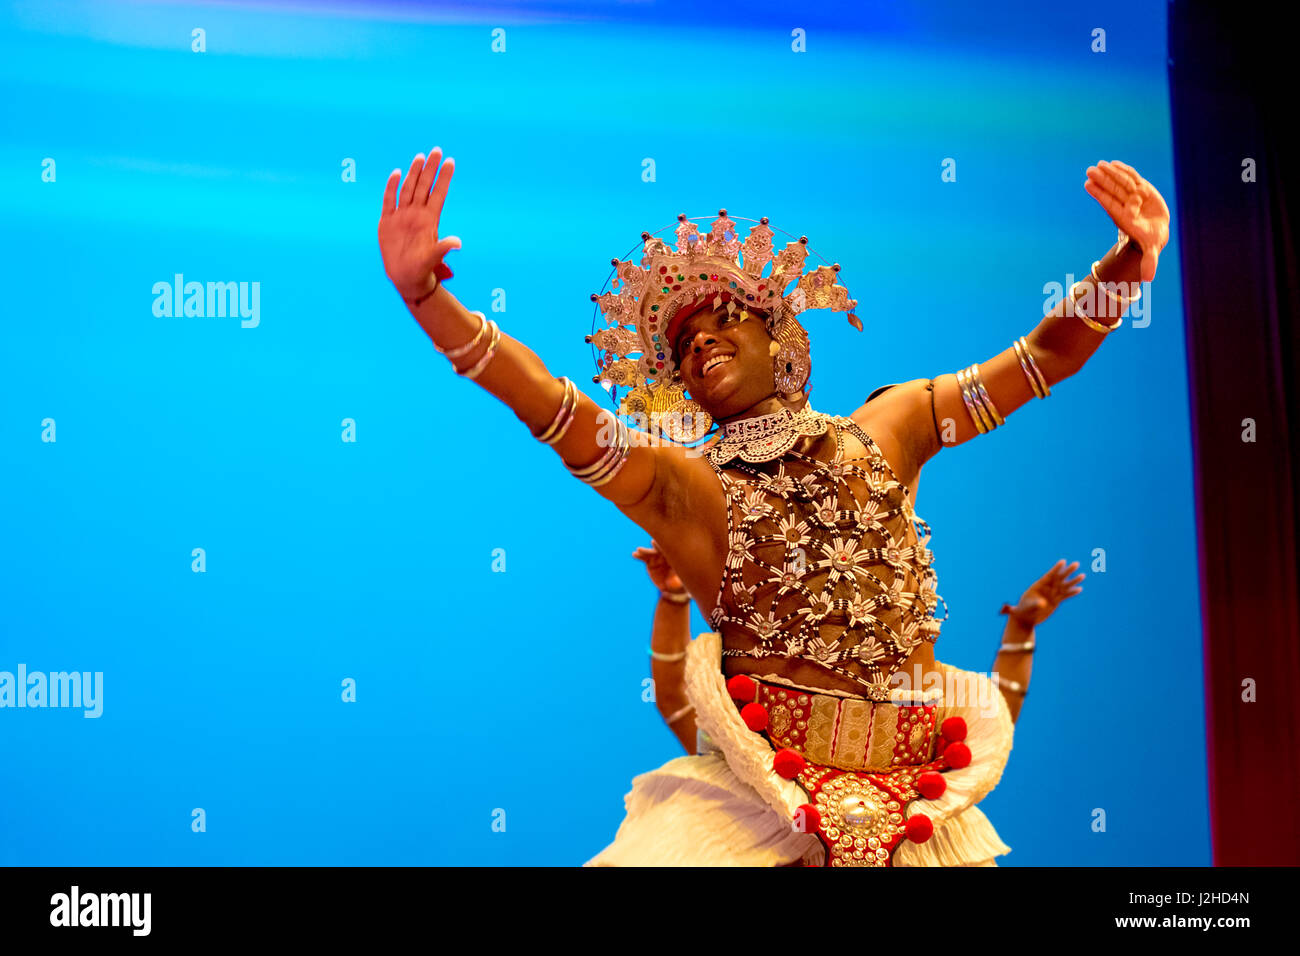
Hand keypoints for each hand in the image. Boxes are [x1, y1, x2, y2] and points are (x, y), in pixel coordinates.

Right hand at [379, 148, 461, 299]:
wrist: (405, 278)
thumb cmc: (422, 270)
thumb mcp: (433, 258)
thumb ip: (443, 248)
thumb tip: (458, 243)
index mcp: (429, 221)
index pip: (438, 194)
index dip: (444, 178)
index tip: (450, 161)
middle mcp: (417, 214)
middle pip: (424, 186)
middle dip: (430, 169)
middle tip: (437, 150)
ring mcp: (402, 216)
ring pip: (408, 189)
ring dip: (414, 173)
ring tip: (420, 157)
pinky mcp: (387, 221)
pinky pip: (389, 200)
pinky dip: (391, 187)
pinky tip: (396, 173)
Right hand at [632, 540, 684, 594]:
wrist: (670, 587)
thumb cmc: (678, 586)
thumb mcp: (679, 586)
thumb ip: (676, 583)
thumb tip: (672, 582)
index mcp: (676, 559)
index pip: (672, 552)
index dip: (669, 548)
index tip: (665, 546)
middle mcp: (666, 556)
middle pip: (661, 549)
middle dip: (657, 545)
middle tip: (653, 542)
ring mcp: (658, 558)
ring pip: (651, 553)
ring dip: (646, 551)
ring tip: (638, 550)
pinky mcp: (650, 561)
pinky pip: (644, 558)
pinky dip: (639, 556)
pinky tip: (634, 554)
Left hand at [1000, 559, 1083, 626]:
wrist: (1026, 618)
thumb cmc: (1024, 610)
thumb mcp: (1028, 607)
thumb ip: (1035, 604)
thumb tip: (1043, 603)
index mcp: (1038, 585)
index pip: (1049, 575)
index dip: (1056, 569)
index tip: (1063, 561)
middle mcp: (1047, 588)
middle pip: (1059, 578)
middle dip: (1067, 571)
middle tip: (1076, 564)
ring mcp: (1052, 594)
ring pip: (1064, 586)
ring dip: (1073, 581)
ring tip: (1082, 575)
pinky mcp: (1055, 601)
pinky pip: (1065, 595)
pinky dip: (1072, 592)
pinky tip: (1079, 589)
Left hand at [1084, 160, 1170, 282]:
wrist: (1155, 231)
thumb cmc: (1150, 241)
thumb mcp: (1151, 250)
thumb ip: (1149, 261)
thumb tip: (1148, 280)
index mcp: (1126, 218)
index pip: (1110, 204)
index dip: (1100, 194)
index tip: (1088, 184)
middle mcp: (1127, 206)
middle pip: (1112, 190)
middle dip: (1102, 180)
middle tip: (1089, 170)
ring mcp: (1133, 197)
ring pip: (1120, 183)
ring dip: (1109, 173)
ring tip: (1098, 164)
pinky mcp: (1142, 190)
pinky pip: (1132, 178)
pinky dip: (1124, 171)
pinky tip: (1114, 164)